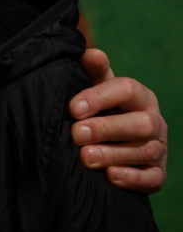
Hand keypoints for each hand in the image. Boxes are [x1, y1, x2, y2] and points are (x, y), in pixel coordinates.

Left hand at [70, 48, 167, 193]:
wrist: (113, 141)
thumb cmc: (101, 109)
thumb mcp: (97, 87)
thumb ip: (93, 71)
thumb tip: (90, 54)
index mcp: (140, 96)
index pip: (126, 89)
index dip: (99, 97)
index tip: (73, 108)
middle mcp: (154, 121)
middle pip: (141, 124)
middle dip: (107, 129)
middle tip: (76, 134)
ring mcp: (159, 148)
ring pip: (145, 151)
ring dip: (114, 154)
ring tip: (85, 157)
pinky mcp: (157, 174)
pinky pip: (153, 178)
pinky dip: (133, 178)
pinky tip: (111, 176)